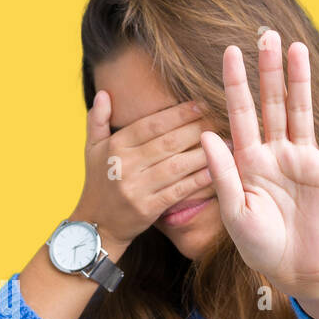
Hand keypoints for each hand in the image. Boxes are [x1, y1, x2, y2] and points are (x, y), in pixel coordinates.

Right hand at [72, 91, 213, 254]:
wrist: (96, 225)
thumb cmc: (98, 182)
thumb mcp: (91, 149)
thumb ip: (97, 120)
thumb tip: (105, 93)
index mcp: (115, 147)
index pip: (151, 124)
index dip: (178, 113)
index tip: (201, 104)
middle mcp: (125, 166)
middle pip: (168, 142)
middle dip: (198, 129)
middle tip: (220, 119)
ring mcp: (136, 189)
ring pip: (177, 165)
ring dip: (205, 153)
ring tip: (227, 142)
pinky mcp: (147, 209)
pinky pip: (179, 190)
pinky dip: (199, 180)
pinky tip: (217, 170)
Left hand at [199, 31, 318, 298]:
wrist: (295, 268)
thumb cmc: (259, 245)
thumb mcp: (235, 210)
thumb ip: (222, 172)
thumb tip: (206, 134)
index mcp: (247, 160)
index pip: (239, 113)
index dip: (235, 83)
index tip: (229, 52)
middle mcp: (275, 152)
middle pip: (272, 103)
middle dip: (268, 71)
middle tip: (265, 34)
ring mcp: (303, 158)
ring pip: (301, 111)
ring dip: (299, 80)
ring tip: (295, 48)